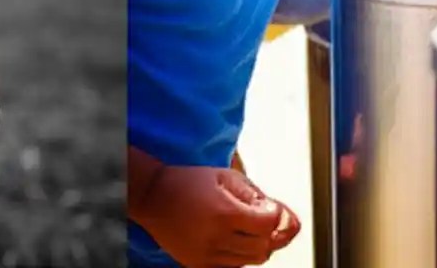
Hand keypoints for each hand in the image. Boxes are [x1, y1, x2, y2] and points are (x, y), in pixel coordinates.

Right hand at [135, 165, 300, 267]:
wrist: (152, 198)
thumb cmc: (188, 183)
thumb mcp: (226, 177)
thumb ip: (257, 195)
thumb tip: (284, 215)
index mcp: (224, 212)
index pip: (269, 225)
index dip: (275, 215)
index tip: (268, 207)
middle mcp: (216, 238)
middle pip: (264, 248)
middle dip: (268, 233)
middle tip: (259, 218)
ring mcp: (207, 256)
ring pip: (251, 261)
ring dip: (256, 245)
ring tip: (244, 228)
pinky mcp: (199, 265)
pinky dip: (240, 257)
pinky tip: (233, 240)